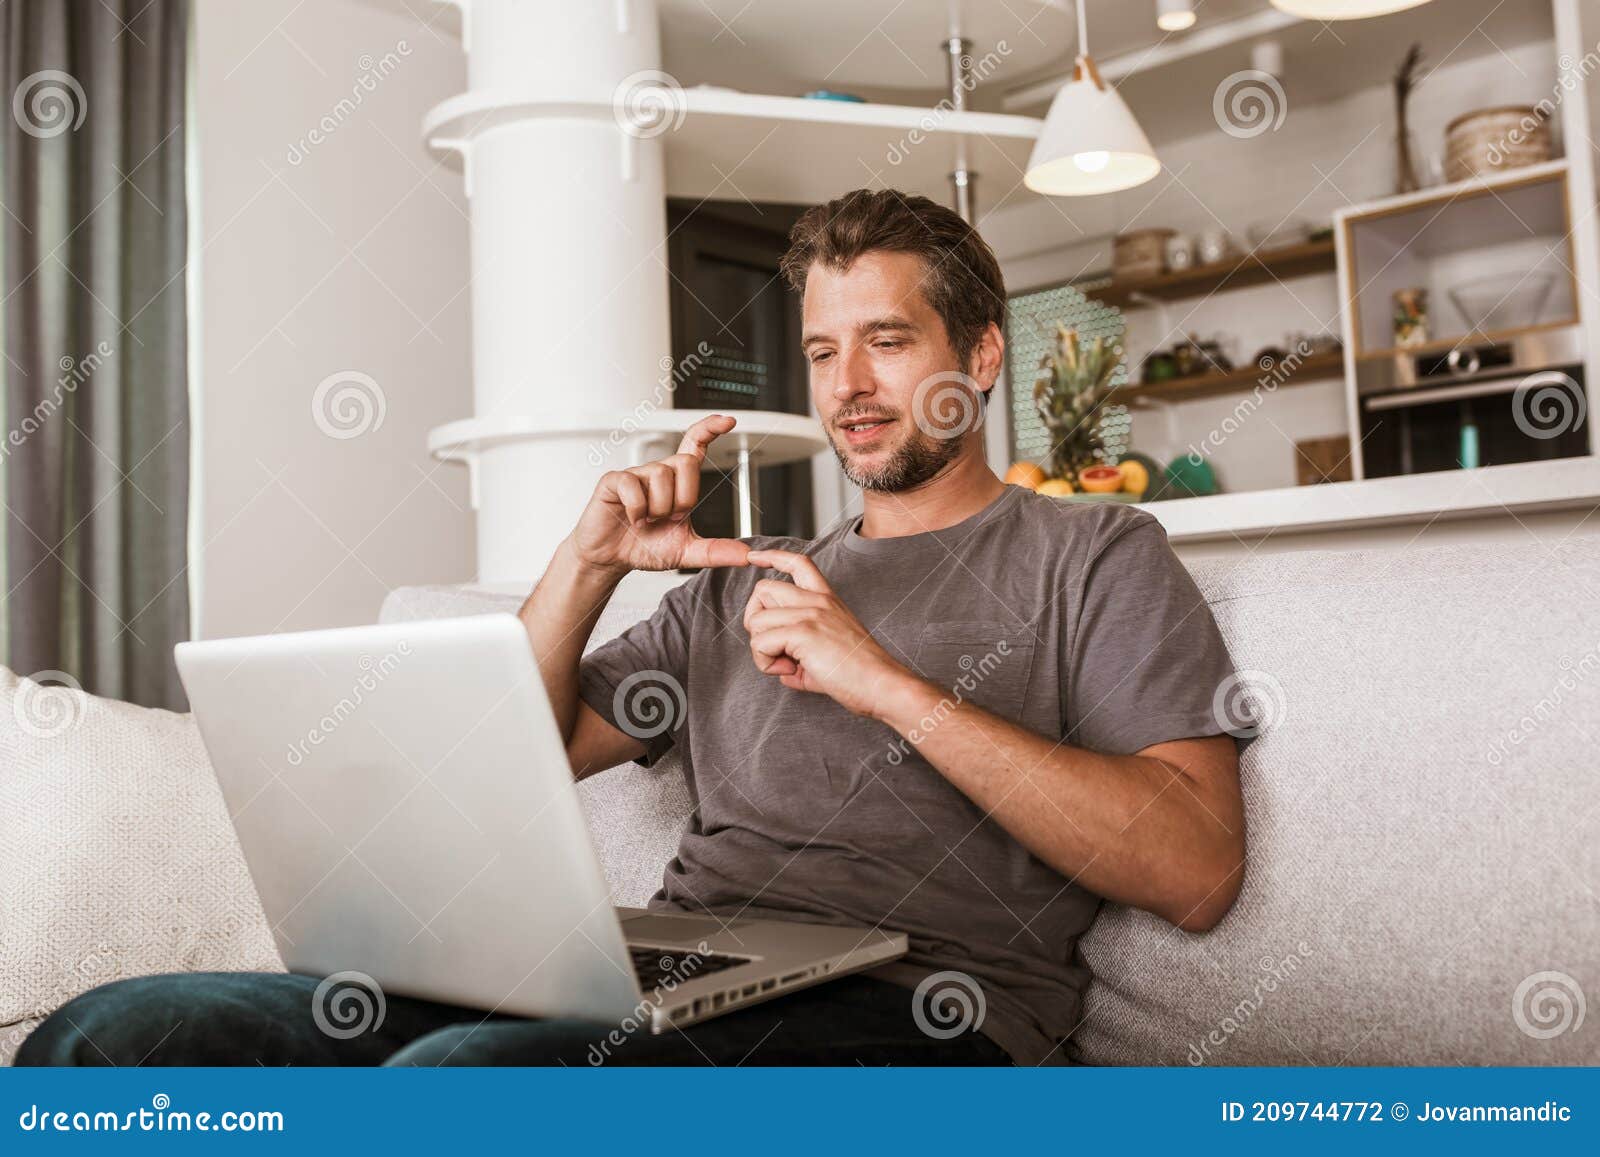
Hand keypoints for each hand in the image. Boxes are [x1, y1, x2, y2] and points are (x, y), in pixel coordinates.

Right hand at [569, 414, 750, 574]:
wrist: (611, 558)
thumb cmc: (645, 548)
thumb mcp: (685, 552)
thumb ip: (715, 551)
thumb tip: (747, 554)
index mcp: (678, 483)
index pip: (695, 445)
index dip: (710, 429)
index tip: (729, 421)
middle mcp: (659, 473)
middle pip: (686, 463)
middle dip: (683, 498)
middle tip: (668, 518)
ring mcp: (636, 475)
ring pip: (661, 476)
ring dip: (658, 509)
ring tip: (646, 521)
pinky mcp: (614, 481)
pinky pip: (633, 486)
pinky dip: (637, 510)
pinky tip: (632, 518)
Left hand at [742, 549, 911, 717]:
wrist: (881, 684)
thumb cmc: (859, 673)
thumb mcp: (827, 651)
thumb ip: (799, 652)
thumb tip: (782, 667)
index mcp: (826, 599)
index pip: (797, 562)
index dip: (771, 556)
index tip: (754, 557)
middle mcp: (817, 600)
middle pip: (763, 589)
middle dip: (755, 620)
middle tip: (774, 646)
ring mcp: (810, 614)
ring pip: (756, 620)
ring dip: (760, 648)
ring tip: (785, 664)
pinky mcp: (803, 632)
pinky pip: (760, 642)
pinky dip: (765, 662)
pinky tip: (788, 671)